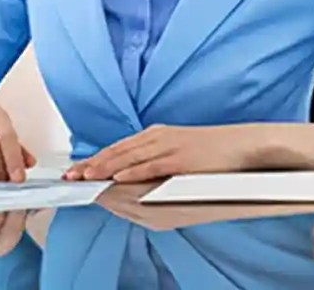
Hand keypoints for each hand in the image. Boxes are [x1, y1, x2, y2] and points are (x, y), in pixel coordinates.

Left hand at [64, 124, 258, 182]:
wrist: (243, 145)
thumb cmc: (214, 152)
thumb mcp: (178, 150)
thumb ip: (155, 159)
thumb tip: (131, 176)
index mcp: (156, 135)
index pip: (118, 148)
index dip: (95, 159)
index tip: (76, 170)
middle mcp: (158, 138)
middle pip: (118, 151)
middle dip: (92, 165)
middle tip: (70, 176)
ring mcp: (170, 147)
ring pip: (129, 157)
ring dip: (105, 168)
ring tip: (86, 178)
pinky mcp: (182, 159)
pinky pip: (152, 166)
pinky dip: (133, 171)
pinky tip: (118, 178)